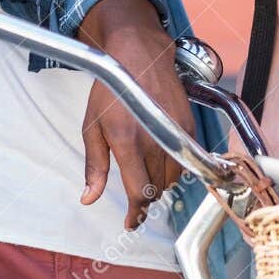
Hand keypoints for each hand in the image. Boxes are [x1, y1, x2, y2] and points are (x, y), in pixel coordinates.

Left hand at [78, 0, 195, 230]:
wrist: (140, 55)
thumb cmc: (111, 89)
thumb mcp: (91, 126)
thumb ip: (94, 165)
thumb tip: (88, 198)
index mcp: (128, 142)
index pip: (138, 192)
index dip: (135, 213)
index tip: (130, 223)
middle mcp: (155, 140)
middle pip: (157, 190)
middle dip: (145, 198)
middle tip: (134, 197)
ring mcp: (175, 133)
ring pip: (173, 179)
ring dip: (160, 184)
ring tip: (146, 176)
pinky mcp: (189, 126)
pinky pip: (186, 161)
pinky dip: (175, 168)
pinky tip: (161, 161)